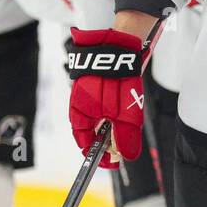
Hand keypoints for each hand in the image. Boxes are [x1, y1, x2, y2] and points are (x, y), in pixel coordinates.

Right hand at [66, 28, 144, 168]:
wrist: (117, 44)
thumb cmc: (116, 77)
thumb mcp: (124, 112)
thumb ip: (123, 134)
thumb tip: (125, 156)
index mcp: (80, 116)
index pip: (86, 145)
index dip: (100, 156)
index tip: (114, 162)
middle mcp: (80, 107)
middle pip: (94, 134)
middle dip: (109, 141)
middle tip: (124, 143)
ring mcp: (87, 96)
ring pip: (100, 120)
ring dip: (113, 125)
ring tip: (126, 118)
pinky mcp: (96, 86)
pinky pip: (104, 106)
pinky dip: (114, 111)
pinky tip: (124, 104)